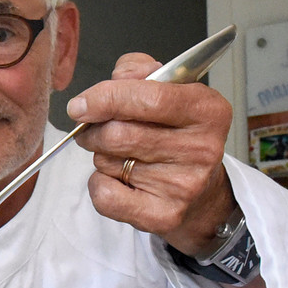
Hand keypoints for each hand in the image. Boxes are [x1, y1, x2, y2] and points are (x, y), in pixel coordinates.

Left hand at [67, 52, 237, 256]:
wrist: (201, 193)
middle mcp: (202, 148)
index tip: (80, 104)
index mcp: (207, 110)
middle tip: (95, 130)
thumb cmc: (178, 134)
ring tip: (121, 154)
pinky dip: (99, 184)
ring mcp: (184, 185)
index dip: (106, 98)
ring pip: (108, 162)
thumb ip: (140, 72)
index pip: (149, 98)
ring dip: (101, 154)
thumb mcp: (170, 90)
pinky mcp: (164, 216)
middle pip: (120, 133)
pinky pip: (105, 194)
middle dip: (94, 130)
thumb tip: (114, 80)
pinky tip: (117, 179)